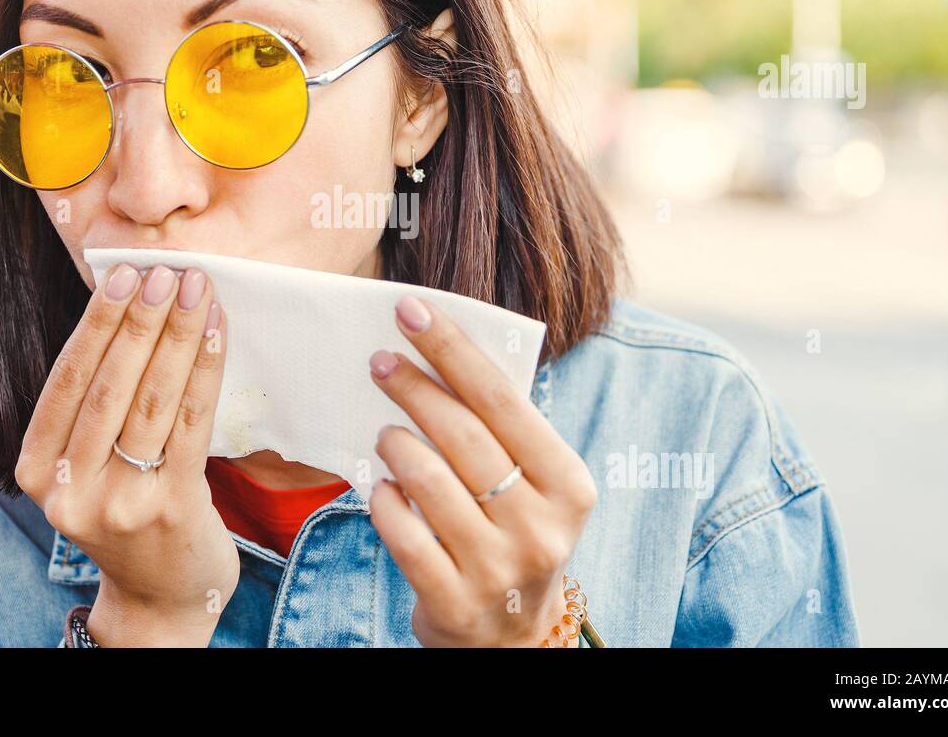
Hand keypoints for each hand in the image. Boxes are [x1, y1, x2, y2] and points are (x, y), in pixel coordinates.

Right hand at [14, 263, 236, 646]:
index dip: (96, 324)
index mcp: (35, 472)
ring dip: (179, 337)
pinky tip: (217, 333)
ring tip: (197, 290)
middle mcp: (69, 490)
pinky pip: (191, 424)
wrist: (160, 597)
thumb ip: (94, 407)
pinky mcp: (171, 507)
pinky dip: (205, 370)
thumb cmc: (126, 512)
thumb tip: (128, 306)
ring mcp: (119, 502)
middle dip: (141, 321)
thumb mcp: (86, 467)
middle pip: (110, 387)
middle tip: (166, 272)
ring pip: (152, 401)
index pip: (66, 383)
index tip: (123, 275)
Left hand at [367, 296, 596, 646]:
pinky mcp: (453, 602)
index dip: (452, 349)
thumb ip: (500, 430)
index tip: (411, 311)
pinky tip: (382, 488)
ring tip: (385, 432)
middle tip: (380, 360)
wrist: (512, 636)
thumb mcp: (532, 485)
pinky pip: (401, 535)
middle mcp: (540, 527)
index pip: (503, 399)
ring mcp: (497, 569)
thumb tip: (436, 351)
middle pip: (462, 435)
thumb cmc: (514, 533)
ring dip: (395, 445)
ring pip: (428, 481)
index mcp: (568, 485)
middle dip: (413, 387)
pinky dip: (384, 502)